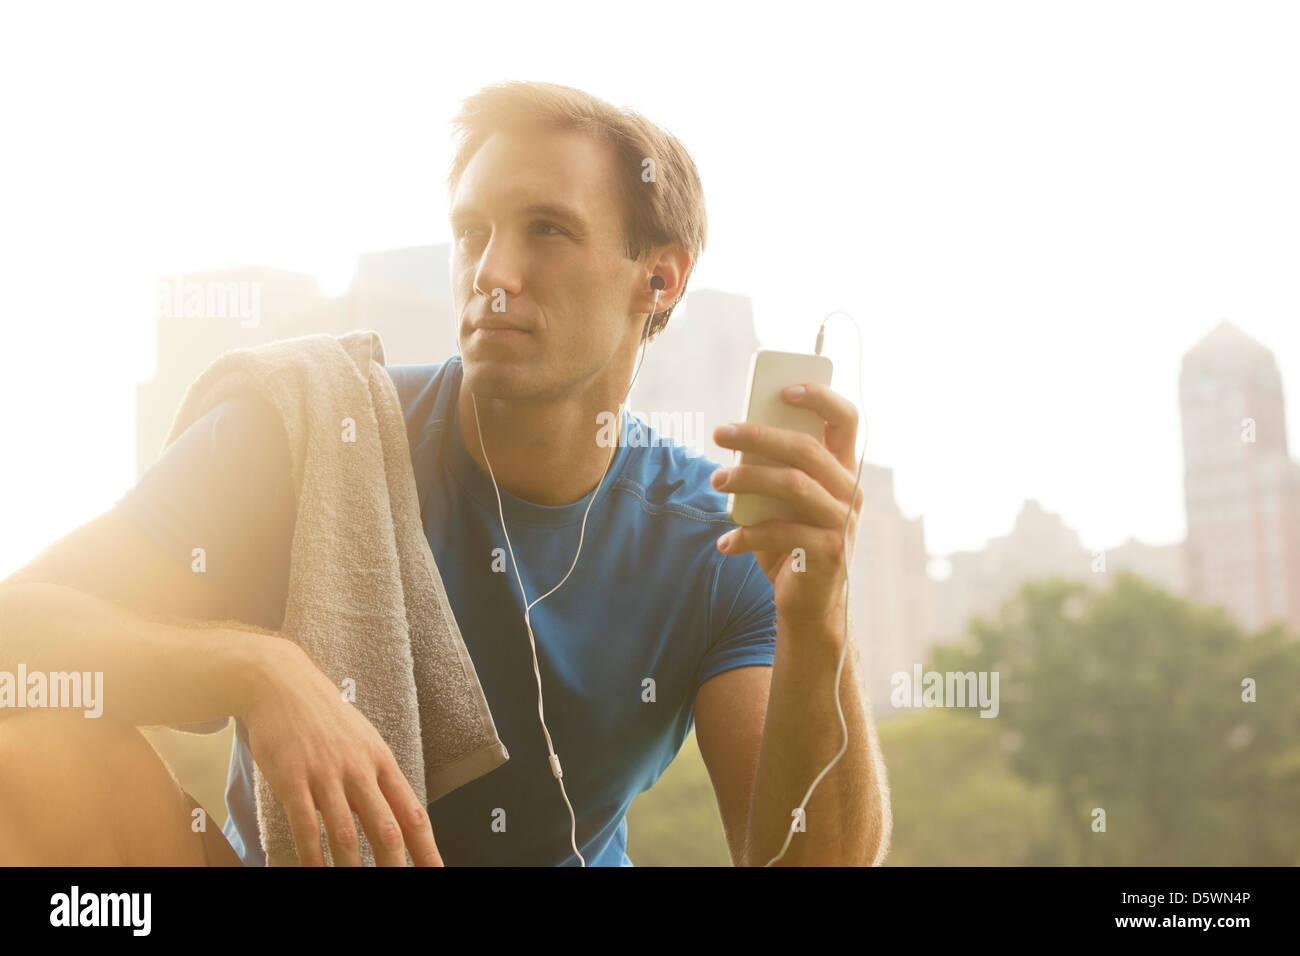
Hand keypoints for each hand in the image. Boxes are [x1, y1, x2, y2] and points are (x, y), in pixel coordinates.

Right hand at [240, 636, 443, 865]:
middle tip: (399, 886)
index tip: (436, 872)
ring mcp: (326, 774)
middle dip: (395, 866)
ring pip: (345, 835)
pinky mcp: (292, 778)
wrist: (283, 684)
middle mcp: (359, 769)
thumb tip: (397, 816)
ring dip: (351, 870)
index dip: (427, 848)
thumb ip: (378, 779)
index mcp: (382, 761)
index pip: (413, 813)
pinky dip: (312, 858)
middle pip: (385, 828)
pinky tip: (315, 873)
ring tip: (352, 887)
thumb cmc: (325, 717)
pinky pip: (305, 827)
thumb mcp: (363, 741)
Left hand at [710, 383, 863, 627]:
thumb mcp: (785, 503)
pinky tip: (725, 544)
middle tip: (719, 432)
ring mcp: (842, 523)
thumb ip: (775, 471)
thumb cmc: (791, 542)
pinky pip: (780, 532)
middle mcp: (850, 492)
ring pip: (792, 484)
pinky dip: (746, 536)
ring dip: (746, 479)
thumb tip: (737, 439)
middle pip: (805, 449)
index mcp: (843, 471)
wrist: (809, 606)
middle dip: (758, 435)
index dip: (821, 397)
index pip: (845, 420)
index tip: (785, 389)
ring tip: (715, 482)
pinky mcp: (828, 553)